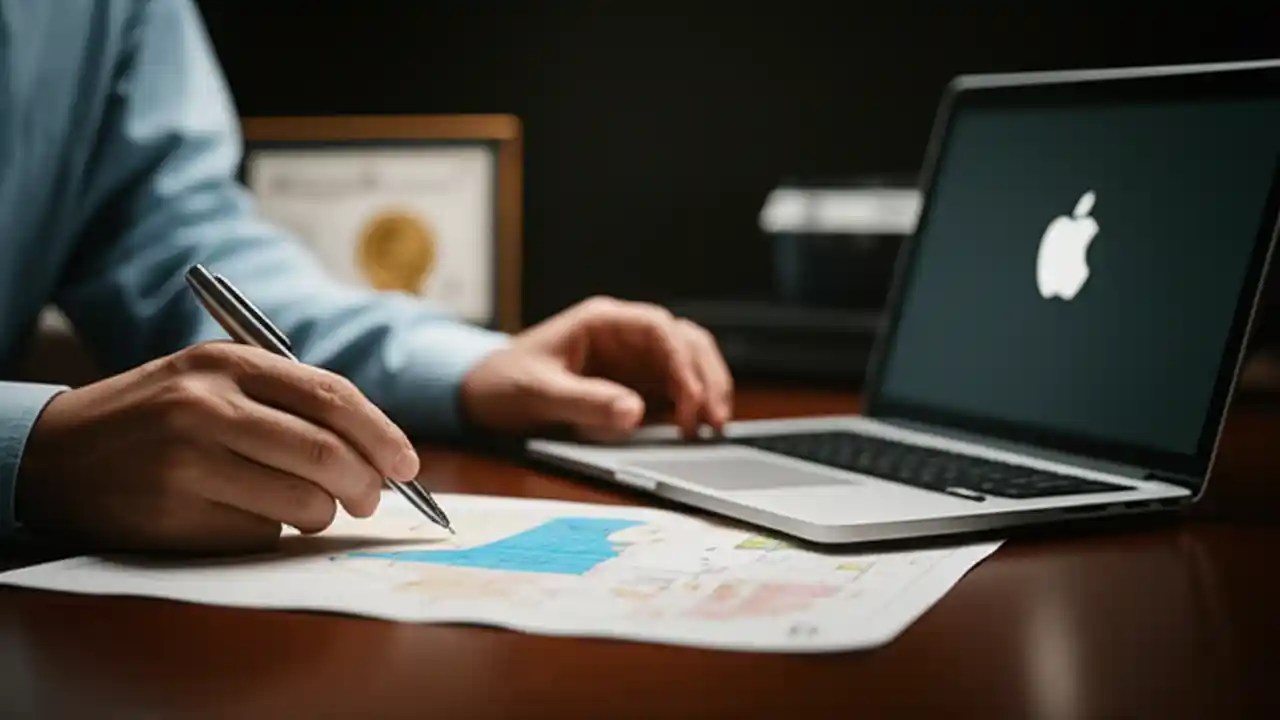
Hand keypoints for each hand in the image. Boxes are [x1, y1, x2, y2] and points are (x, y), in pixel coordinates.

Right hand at [15, 342, 419, 552]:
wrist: (59, 454)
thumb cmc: (157, 417)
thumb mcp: (214, 379)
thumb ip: (288, 399)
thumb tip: (377, 448)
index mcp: (229, 362)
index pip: (332, 397)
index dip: (381, 434)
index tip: (407, 464)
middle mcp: (208, 406)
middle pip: (326, 454)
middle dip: (366, 485)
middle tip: (372, 500)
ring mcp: (189, 461)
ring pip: (302, 503)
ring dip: (320, 515)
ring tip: (304, 508)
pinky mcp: (174, 514)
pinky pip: (259, 533)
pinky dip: (269, 531)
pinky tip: (238, 514)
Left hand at [460, 296, 732, 440]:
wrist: (482, 391)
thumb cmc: (504, 381)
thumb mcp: (540, 392)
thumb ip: (586, 401)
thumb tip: (635, 413)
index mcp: (601, 321)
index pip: (658, 328)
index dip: (682, 361)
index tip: (692, 397)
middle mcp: (624, 334)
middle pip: (684, 340)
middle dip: (706, 376)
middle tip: (714, 418)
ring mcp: (632, 357)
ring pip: (687, 360)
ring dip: (706, 387)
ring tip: (713, 425)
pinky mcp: (633, 382)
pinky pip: (674, 386)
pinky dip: (691, 402)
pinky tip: (695, 427)